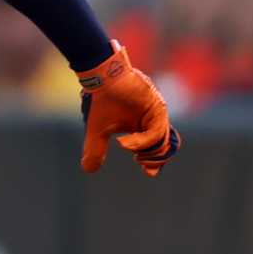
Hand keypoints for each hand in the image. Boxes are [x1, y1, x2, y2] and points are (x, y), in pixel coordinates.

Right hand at [79, 42, 179, 177]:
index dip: (155, 162)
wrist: (103, 80)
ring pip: (161, 141)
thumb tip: (89, 169)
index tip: (148, 173)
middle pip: (164, 147)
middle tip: (142, 165)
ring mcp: (156, 114)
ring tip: (124, 146)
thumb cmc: (101, 103)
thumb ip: (96, 150)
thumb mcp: (96, 132)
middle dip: (155, 160)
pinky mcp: (157, 108)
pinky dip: (141, 141)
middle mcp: (152, 120)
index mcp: (142, 126)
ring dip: (144, 150)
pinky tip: (123, 142)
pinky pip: (156, 132)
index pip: (157, 147)